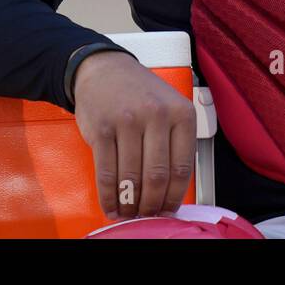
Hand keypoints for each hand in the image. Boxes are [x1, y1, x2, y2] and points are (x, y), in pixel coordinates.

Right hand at [71, 50, 196, 220]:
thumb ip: (176, 142)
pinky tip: (111, 206)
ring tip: (129, 214)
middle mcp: (157, 115)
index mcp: (181, 113)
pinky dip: (108, 196)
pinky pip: (107, 173)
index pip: (183, 167)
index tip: (168, 210)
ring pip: (132, 177)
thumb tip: (172, 192)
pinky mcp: (101, 129)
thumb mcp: (170, 108)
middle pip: (157, 176)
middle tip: (147, 216)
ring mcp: (128, 121)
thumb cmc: (140, 94)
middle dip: (152, 205)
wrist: (104, 69)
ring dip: (130, 204)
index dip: (174, 196)